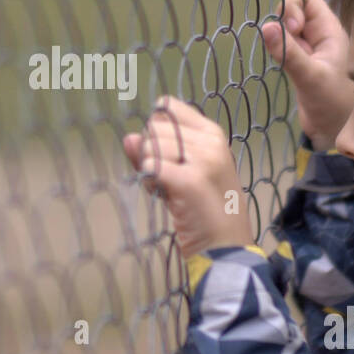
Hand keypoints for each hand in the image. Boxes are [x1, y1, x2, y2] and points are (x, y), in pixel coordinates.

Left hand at [122, 96, 254, 257]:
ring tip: (169, 190)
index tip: (169, 155)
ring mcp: (203, 159)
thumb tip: (128, 137)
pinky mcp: (190, 180)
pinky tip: (164, 196)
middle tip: (170, 179)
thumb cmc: (205, 210)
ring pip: (149, 147)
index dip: (156, 130)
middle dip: (151, 152)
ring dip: (149, 170)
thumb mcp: (185, 172)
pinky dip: (149, 182)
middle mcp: (210, 141)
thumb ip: (155, 151)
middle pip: (153, 127)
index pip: (166, 106)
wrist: (226, 247)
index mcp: (212, 133)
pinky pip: (149, 166)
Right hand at [259, 0, 353, 151]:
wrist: (334, 129)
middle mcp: (318, 32)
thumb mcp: (310, 77)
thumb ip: (289, 53)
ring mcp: (307, 44)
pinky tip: (280, 61)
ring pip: (283, 23)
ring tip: (284, 56)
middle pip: (291, 5)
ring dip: (278, 34)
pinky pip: (282, 40)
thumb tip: (265, 27)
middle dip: (281, 19)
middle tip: (285, 44)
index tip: (291, 27)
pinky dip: (276, 45)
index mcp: (329, 28)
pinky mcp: (298, 57)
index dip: (291, 4)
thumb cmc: (331, 103)